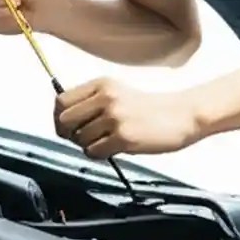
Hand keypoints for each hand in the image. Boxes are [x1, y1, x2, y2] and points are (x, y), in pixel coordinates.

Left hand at [53, 78, 206, 158]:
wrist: (181, 115)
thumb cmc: (148, 108)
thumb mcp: (117, 93)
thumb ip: (91, 102)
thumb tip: (63, 121)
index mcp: (101, 84)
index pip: (61, 100)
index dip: (59, 117)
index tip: (67, 126)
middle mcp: (106, 98)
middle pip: (65, 120)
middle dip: (69, 134)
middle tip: (82, 139)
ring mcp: (115, 117)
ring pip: (80, 139)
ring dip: (88, 145)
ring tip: (106, 141)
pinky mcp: (124, 137)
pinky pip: (94, 152)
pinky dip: (99, 155)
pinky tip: (113, 149)